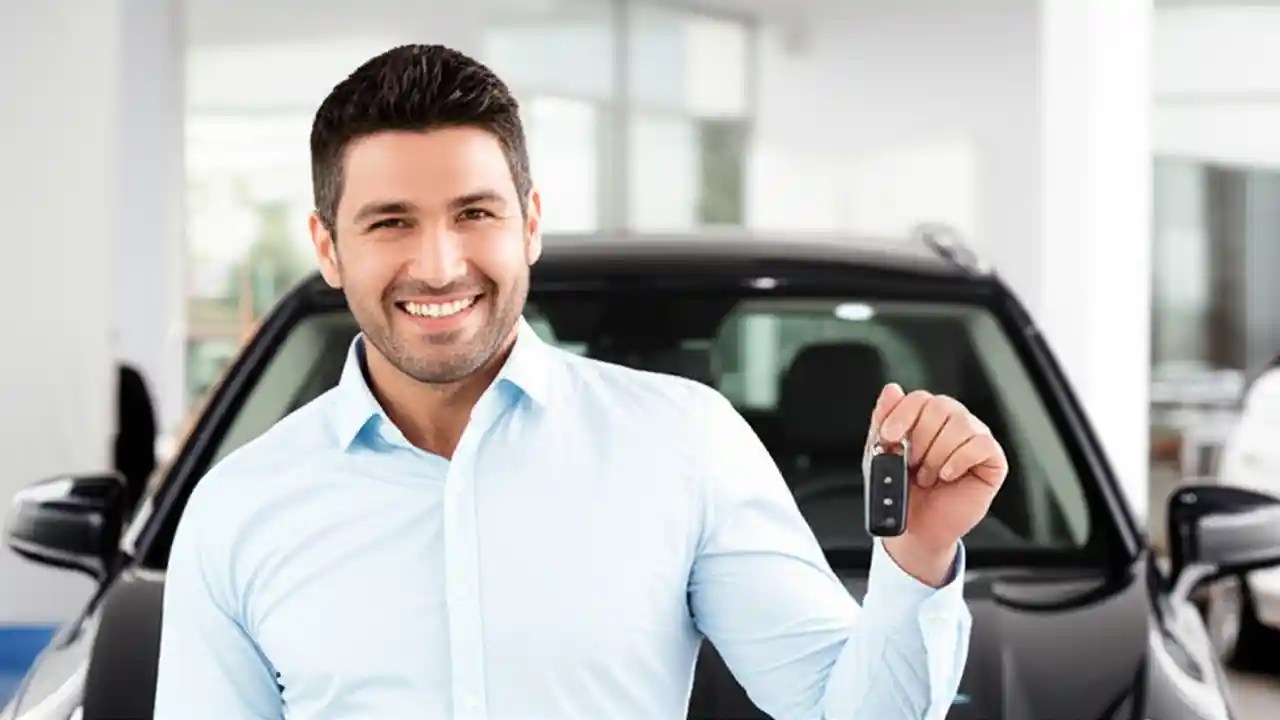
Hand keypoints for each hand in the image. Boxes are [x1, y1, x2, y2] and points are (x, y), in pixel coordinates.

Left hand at [868, 383, 1007, 585]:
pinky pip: (981, 444)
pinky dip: (959, 460)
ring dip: (937, 454)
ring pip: (960, 423)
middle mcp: (953, 423)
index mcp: (927, 419)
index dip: (902, 415)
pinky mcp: (992, 460)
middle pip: (940, 407)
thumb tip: (892, 389)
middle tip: (913, 464)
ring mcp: (975, 439)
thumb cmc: (903, 492)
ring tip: (929, 475)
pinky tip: (948, 475)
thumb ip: (883, 421)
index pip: (920, 398)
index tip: (889, 438)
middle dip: (920, 440)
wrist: (917, 530)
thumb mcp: (881, 455)